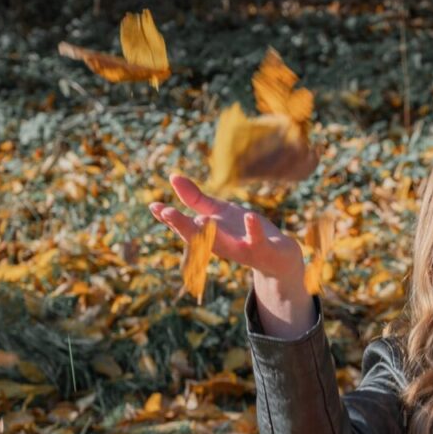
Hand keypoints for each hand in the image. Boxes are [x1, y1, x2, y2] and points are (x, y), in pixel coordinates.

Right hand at [149, 174, 305, 285]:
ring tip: (202, 219)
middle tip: (165, 212)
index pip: (184, 227)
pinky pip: (257, 240)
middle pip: (197, 237)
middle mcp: (220, 245)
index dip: (168, 218)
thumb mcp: (218, 213)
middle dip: (181, 225)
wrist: (278, 257)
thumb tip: (172, 176)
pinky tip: (249, 216)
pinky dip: (253, 229)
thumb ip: (195, 199)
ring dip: (211, 233)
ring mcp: (241, 249)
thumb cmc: (244, 232)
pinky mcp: (262, 249)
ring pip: (223, 244)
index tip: (153, 206)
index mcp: (208, 235)